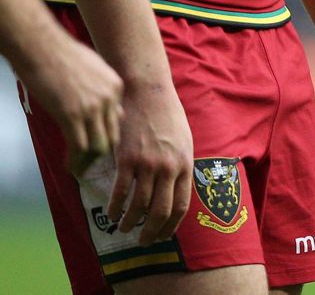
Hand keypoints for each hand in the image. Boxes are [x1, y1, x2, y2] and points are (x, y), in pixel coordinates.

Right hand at [20, 36, 122, 175]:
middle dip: (101, 153)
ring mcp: (92, 108)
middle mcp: (109, 98)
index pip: (117, 120)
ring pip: (98, 145)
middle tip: (89, 164)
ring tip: (79, 169)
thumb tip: (108, 110)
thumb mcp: (95, 69)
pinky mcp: (72, 115)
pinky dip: (75, 160)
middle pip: (112, 135)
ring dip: (88, 161)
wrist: (43, 48)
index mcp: (116, 86)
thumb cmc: (63, 56)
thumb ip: (103, 90)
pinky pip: (79, 146)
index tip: (97, 146)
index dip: (106, 135)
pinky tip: (68, 166)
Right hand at [108, 81, 192, 245]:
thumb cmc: (167, 116)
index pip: (181, 205)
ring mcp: (147, 164)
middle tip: (143, 241)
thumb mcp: (184, 140)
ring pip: (138, 206)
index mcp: (185, 164)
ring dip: (129, 222)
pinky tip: (110, 214)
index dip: (171, 225)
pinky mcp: (126, 159)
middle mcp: (168, 167)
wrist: (148, 92)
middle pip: (160, 211)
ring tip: (123, 228)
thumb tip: (175, 190)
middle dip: (151, 232)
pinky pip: (119, 192)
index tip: (163, 236)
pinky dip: (114, 208)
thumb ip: (180, 165)